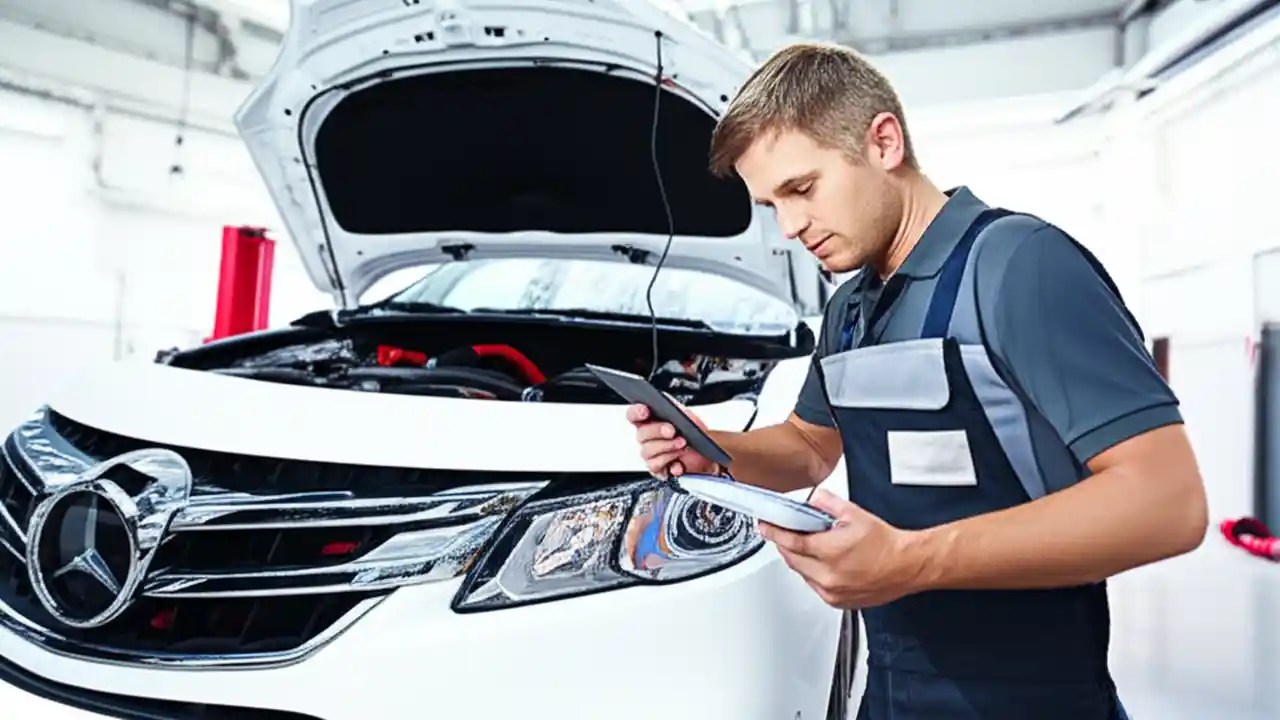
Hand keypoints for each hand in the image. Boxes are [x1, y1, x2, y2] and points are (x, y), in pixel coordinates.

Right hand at [626, 402, 717, 477]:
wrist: (704, 453)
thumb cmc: (693, 433)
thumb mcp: (687, 415)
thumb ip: (674, 409)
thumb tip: (668, 406)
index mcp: (650, 420)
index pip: (633, 415)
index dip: (636, 412)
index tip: (645, 411)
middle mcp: (647, 437)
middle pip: (641, 434)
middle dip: (658, 431)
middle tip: (673, 431)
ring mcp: (650, 453)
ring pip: (648, 451)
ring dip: (668, 448)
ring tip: (683, 445)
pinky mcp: (656, 469)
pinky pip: (655, 466)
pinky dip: (670, 464)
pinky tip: (679, 462)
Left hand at [759, 489, 923, 608]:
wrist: (906, 565)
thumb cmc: (886, 544)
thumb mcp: (854, 514)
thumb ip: (828, 504)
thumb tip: (813, 500)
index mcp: (830, 552)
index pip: (791, 542)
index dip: (774, 533)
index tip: (765, 527)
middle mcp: (828, 575)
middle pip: (792, 559)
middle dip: (785, 545)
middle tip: (783, 533)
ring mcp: (832, 591)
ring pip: (802, 574)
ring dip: (799, 560)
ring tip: (807, 546)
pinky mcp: (838, 601)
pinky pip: (815, 586)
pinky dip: (812, 574)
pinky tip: (820, 564)